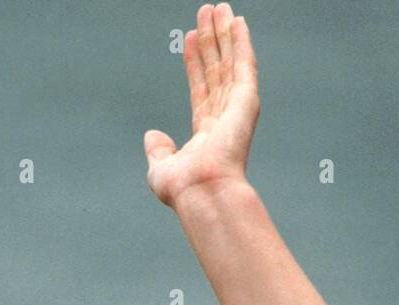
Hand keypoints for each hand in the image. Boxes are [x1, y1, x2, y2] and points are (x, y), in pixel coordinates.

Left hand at [144, 3, 259, 208]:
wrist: (202, 192)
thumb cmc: (183, 189)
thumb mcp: (160, 168)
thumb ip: (158, 150)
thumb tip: (152, 136)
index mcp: (206, 134)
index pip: (200, 88)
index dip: (194, 62)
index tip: (189, 39)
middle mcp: (224, 118)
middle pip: (217, 69)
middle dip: (212, 41)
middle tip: (208, 13)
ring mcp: (237, 108)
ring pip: (230, 62)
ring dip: (225, 34)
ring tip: (219, 8)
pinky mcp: (247, 101)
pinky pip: (244, 64)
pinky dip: (241, 42)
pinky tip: (237, 22)